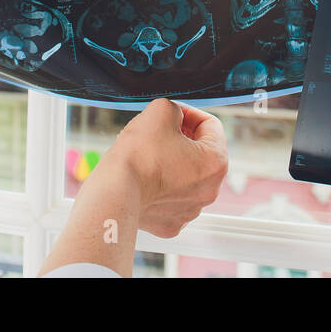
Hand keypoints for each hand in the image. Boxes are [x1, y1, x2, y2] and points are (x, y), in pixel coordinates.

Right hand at [98, 98, 228, 237]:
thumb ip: (176, 108)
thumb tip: (175, 116)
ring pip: (185, 176)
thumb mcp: (161, 110)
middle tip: (158, 132)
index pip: (211, 125)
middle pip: (200, 152)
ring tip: (148, 155)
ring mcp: (190, 210)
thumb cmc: (138, 155)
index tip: (174, 114)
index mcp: (216, 162)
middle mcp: (209, 190)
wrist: (114, 193)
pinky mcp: (171, 223)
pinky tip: (144, 177)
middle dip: (181, 138)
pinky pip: (170, 198)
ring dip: (171, 162)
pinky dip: (160, 186)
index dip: (189, 113)